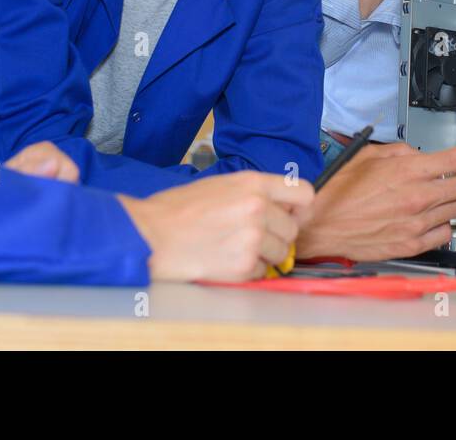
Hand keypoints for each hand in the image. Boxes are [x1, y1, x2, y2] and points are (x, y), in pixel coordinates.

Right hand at [120, 171, 313, 281]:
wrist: (151, 235)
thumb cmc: (178, 209)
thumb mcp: (220, 184)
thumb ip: (254, 192)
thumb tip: (282, 205)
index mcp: (253, 183)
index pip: (304, 193)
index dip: (300, 207)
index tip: (292, 214)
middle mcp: (258, 209)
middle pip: (292, 228)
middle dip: (277, 235)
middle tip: (251, 236)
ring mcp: (252, 239)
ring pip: (281, 252)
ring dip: (264, 254)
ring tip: (235, 247)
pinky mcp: (243, 266)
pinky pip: (262, 271)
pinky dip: (248, 270)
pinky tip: (226, 259)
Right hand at [295, 138, 455, 260]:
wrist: (321, 224)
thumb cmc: (340, 191)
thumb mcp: (368, 156)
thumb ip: (401, 152)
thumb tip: (420, 155)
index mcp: (409, 171)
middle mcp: (418, 197)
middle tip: (444, 177)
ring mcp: (418, 223)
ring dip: (447, 201)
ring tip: (424, 200)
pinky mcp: (413, 244)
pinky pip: (445, 233)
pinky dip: (439, 224)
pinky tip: (422, 219)